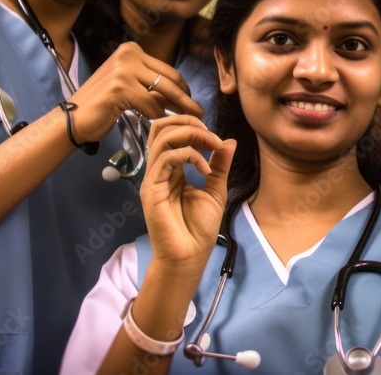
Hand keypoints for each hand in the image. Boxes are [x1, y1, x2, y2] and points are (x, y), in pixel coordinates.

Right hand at [67, 41, 203, 142]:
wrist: (73, 118)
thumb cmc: (102, 105)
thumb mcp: (129, 86)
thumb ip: (150, 83)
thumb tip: (180, 92)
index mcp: (130, 50)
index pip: (167, 69)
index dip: (183, 87)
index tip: (192, 100)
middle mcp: (127, 54)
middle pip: (169, 79)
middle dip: (186, 98)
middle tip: (198, 112)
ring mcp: (123, 70)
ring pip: (163, 92)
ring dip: (178, 108)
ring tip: (188, 119)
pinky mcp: (120, 87)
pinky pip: (151, 104)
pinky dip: (157, 115)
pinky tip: (157, 121)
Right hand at [139, 114, 234, 271]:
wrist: (189, 256)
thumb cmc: (199, 229)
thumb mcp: (216, 190)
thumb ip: (220, 165)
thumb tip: (229, 141)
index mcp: (173, 169)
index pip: (173, 133)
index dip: (194, 127)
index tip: (218, 141)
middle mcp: (160, 170)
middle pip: (161, 129)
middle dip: (189, 123)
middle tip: (212, 137)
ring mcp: (153, 178)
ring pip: (162, 139)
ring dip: (192, 135)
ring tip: (212, 146)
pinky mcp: (151, 189)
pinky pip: (166, 159)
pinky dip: (190, 156)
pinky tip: (206, 170)